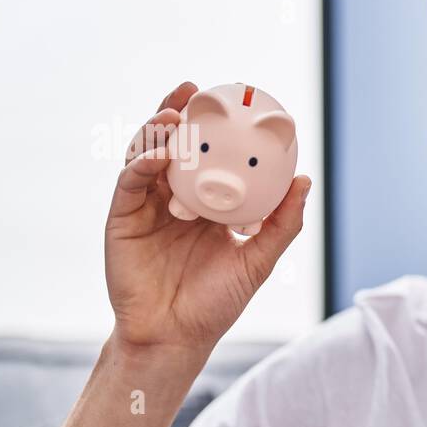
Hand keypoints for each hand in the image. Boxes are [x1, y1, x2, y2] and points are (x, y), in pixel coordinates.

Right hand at [105, 81, 310, 354]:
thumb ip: (282, 223)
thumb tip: (304, 181)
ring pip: (147, 154)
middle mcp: (174, 197)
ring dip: (157, 130)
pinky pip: (130, 181)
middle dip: (178, 112)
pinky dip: (142, 163)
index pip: (208, 154)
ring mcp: (145, 205)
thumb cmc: (216, 302)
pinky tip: (158, 154)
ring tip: (174, 114)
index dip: (214, 125)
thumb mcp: (258, 260)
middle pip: (173, 144)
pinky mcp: (121, 217)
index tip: (231, 99)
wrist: (175, 336)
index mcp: (206, 202)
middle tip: (194, 90)